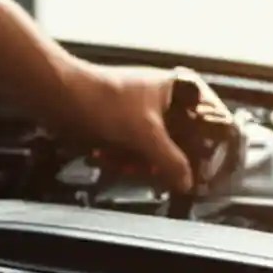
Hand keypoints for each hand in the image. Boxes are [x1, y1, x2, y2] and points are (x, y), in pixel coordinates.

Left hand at [60, 62, 225, 192]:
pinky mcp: (124, 127)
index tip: (207, 168)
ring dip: (139, 162)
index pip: (212, 119)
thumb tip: (188, 183)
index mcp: (180, 89)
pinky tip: (108, 156)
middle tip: (154, 169)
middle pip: (183, 142)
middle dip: (163, 160)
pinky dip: (123, 158)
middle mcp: (166, 100)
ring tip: (122, 159)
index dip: (210, 145)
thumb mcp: (146, 134)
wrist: (60, 98)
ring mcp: (144, 114)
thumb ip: (172, 161)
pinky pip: (135, 152)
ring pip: (157, 151)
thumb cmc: (105, 101)